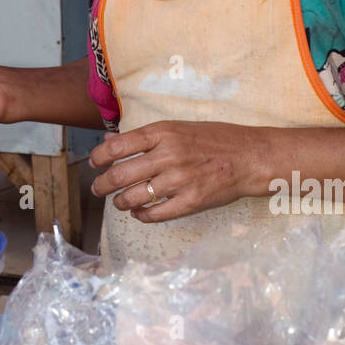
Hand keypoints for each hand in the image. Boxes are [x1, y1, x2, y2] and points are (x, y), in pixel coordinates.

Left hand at [89, 120, 261, 223]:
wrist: (250, 157)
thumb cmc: (216, 139)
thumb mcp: (179, 128)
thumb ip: (147, 138)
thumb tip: (112, 143)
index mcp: (164, 133)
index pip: (117, 146)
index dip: (99, 157)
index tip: (94, 163)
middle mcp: (168, 155)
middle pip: (120, 175)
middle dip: (102, 185)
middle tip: (97, 189)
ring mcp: (179, 180)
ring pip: (134, 197)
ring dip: (119, 202)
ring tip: (118, 202)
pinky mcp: (190, 202)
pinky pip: (155, 214)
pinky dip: (141, 216)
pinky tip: (138, 213)